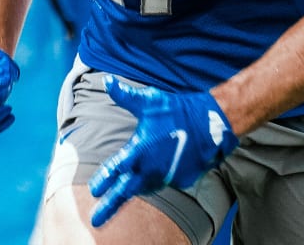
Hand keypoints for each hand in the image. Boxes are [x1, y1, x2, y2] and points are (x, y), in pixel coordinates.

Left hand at [88, 78, 237, 227]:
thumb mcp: (148, 100)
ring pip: (145, 187)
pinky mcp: (180, 180)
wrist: (210, 123)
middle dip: (109, 207)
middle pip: (125, 192)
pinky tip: (158, 168)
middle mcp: (150, 168)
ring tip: (118, 198)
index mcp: (139, 151)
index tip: (92, 190)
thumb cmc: (176, 110)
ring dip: (133, 190)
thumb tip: (107, 82)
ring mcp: (166, 177)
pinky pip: (163, 181)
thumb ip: (125, 95)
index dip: (103, 181)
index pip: (114, 170)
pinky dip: (157, 178)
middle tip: (95, 221)